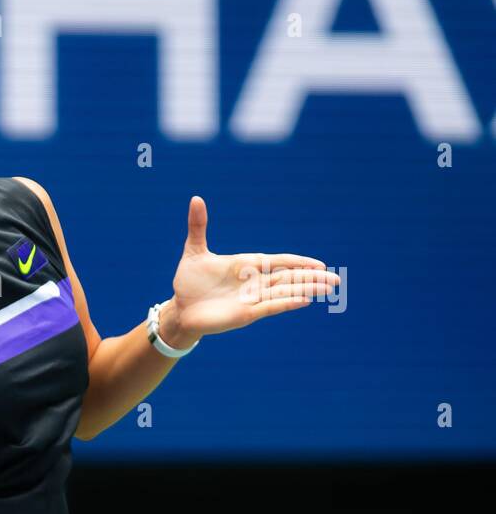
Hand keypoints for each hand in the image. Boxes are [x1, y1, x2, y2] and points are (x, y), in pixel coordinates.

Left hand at [163, 196, 340, 346]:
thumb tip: (196, 199)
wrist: (179, 308)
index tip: (319, 264)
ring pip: (284, 291)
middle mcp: (253, 282)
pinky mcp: (244, 314)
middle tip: (335, 280)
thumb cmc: (189, 282)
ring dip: (306, 289)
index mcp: (246, 265)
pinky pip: (270, 306)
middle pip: (288, 277)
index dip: (298, 262)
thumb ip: (198, 226)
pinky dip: (286, 302)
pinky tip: (305, 300)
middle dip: (311, 277)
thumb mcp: (194, 251)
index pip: (278, 262)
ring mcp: (251, 298)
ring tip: (329, 288)